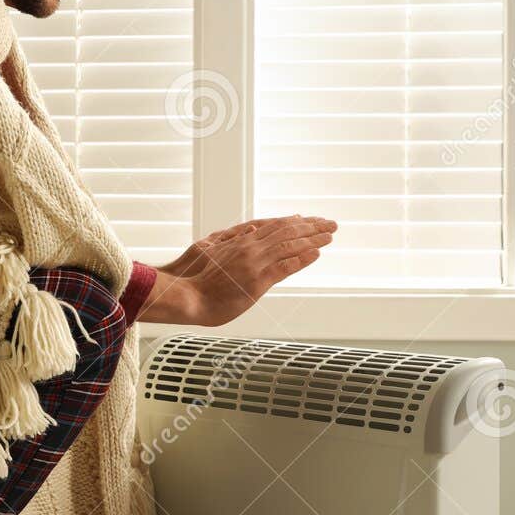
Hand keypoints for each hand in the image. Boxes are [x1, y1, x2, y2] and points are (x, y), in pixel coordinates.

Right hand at [138, 215, 336, 326]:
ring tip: (330, 234)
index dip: (293, 222)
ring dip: (313, 238)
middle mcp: (249, 247)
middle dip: (311, 226)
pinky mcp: (258, 280)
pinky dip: (302, 259)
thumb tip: (247, 231)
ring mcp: (254, 262)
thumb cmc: (191, 277)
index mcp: (239, 241)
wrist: (184, 295)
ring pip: (290, 245)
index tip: (308, 219)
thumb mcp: (208, 248)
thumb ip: (229, 239)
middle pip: (286, 231)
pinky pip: (285, 266)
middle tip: (330, 223)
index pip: (272, 225)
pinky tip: (317, 253)